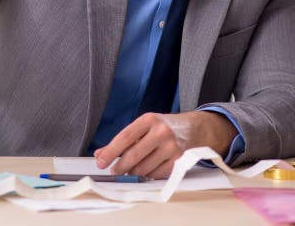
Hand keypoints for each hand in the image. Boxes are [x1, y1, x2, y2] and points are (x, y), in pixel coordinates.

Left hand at [93, 111, 236, 178]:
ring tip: (130, 169)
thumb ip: (123, 140)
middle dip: (120, 166)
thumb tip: (101, 153)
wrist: (194, 128)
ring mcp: (172, 147)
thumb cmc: (164, 127)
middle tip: (113, 171)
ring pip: (144, 168)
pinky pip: (156, 174)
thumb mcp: (144, 126)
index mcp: (149, 120)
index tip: (101, 161)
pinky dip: (147, 175)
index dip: (111, 151)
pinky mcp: (180, 160)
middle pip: (134, 155)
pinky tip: (146, 171)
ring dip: (133, 172)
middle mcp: (161, 132)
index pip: (125, 137)